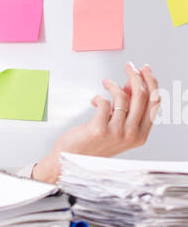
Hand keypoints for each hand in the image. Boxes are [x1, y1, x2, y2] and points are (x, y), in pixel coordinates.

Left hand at [32, 61, 159, 182]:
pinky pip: (105, 102)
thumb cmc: (92, 145)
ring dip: (114, 85)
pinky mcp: (99, 129)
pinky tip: (95, 101)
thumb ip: (127, 109)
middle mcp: (131, 135)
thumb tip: (132, 85)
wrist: (71, 160)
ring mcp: (116, 133)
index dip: (151, 83)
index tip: (144, 71)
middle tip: (129, 66)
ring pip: (124, 97)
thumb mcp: (118, 128)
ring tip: (106, 83)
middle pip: (143, 96)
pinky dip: (99, 97)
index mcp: (140, 135)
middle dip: (136, 76)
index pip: (154, 103)